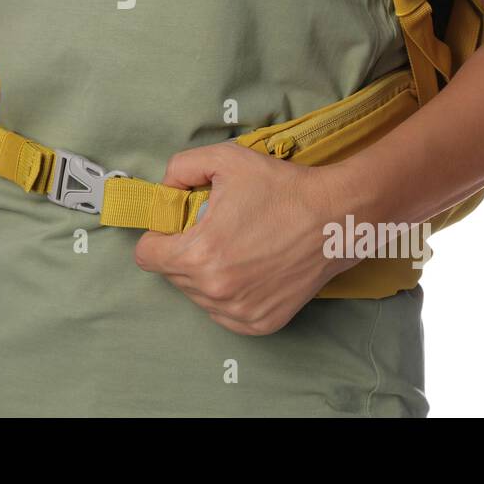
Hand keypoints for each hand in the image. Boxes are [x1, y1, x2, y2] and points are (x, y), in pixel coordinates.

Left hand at [133, 143, 355, 335]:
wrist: (335, 217)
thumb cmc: (281, 187)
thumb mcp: (224, 159)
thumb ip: (180, 168)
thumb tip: (164, 191)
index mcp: (199, 253)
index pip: (147, 255)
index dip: (159, 235)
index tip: (179, 225)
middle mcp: (216, 291)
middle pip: (171, 274)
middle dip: (183, 251)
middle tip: (214, 230)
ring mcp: (238, 312)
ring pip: (196, 295)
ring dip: (205, 274)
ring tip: (236, 247)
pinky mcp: (260, 324)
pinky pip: (223, 313)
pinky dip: (229, 293)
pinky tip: (249, 268)